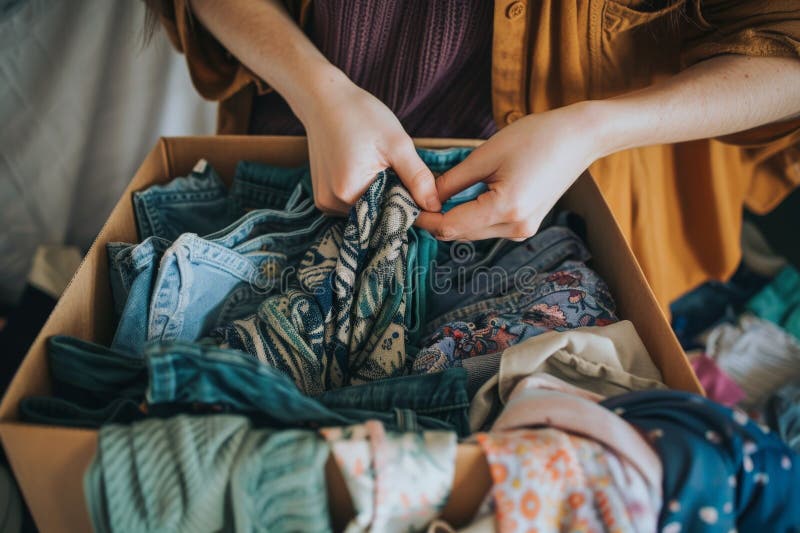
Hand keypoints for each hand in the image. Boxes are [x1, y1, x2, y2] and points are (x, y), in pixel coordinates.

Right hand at [296, 69, 440, 214]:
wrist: (324, 100)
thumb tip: (435, 208)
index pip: (390, 214)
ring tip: (373, 164)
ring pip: (366, 209)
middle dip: (392, 196)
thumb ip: (418, 179)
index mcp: (349, 193)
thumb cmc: (360, 116)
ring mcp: (325, 203)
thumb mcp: (397, 144)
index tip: (410, 177)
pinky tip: (362, 168)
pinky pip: (352, 204)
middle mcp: (332, 204)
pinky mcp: (323, 198)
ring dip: (378, 194)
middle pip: (377, 214)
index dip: (407, 202)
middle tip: (390, 164)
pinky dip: (363, 192)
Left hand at [416, 102, 606, 240]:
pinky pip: (489, 226)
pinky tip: (461, 199)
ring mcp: (524, 230)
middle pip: (461, 234)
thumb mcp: (486, 155)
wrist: (579, 137)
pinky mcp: (527, 225)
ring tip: (434, 198)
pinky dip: (472, 216)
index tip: (405, 207)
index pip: (451, 226)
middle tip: (414, 201)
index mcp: (505, 209)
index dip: (425, 219)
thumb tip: (427, 197)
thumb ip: (453, 181)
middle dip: (436, 221)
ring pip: (474, 233)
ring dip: (454, 219)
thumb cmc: (535, 137)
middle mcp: (516, 228)